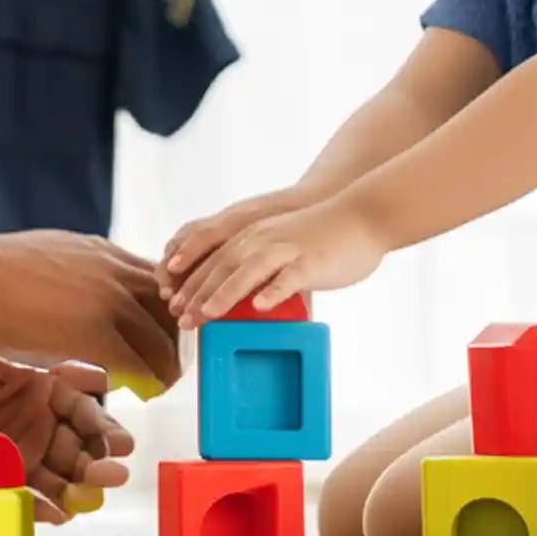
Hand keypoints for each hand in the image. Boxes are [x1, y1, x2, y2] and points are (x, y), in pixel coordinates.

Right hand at [0, 230, 180, 387]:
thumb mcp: (43, 258)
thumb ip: (70, 274)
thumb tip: (71, 293)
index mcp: (99, 251)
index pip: (158, 279)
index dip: (162, 310)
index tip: (157, 333)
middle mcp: (113, 269)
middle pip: (173, 304)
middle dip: (174, 335)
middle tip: (166, 363)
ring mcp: (108, 298)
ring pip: (166, 336)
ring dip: (167, 363)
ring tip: (158, 383)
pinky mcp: (96, 331)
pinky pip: (143, 362)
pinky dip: (148, 381)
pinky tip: (138, 392)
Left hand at [0, 347, 131, 523]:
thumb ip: (44, 367)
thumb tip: (98, 372)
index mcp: (51, 391)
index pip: (89, 413)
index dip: (105, 429)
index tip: (119, 443)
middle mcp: (45, 425)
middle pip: (83, 450)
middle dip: (100, 463)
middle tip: (109, 473)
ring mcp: (25, 454)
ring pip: (62, 478)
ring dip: (78, 489)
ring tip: (85, 496)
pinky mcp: (2, 479)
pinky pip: (30, 498)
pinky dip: (45, 508)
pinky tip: (58, 512)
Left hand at [168, 199, 387, 328]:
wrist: (364, 216)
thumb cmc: (323, 237)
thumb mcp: (282, 246)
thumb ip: (261, 267)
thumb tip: (247, 298)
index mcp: (254, 236)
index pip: (213, 259)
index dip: (190, 281)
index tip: (172, 303)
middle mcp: (264, 239)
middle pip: (222, 267)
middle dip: (198, 293)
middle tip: (180, 319)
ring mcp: (287, 249)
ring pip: (249, 271)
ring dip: (225, 293)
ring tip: (206, 315)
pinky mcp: (311, 262)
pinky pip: (289, 278)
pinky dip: (272, 291)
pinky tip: (258, 307)